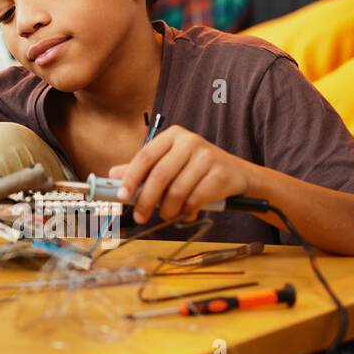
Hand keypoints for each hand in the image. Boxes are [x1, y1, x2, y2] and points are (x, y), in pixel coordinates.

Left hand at [108, 126, 252, 223]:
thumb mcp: (170, 163)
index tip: (120, 197)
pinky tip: (186, 214)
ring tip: (167, 215)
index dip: (130, 178)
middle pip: (159, 175)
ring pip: (177, 191)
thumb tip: (113, 174)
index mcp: (172, 136)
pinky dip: (187, 212)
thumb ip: (144, 169)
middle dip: (146, 200)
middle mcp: (189, 142)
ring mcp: (207, 157)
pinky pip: (196, 199)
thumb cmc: (197, 169)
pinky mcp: (221, 174)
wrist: (239, 175)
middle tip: (139, 217)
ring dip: (168, 210)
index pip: (144, 157)